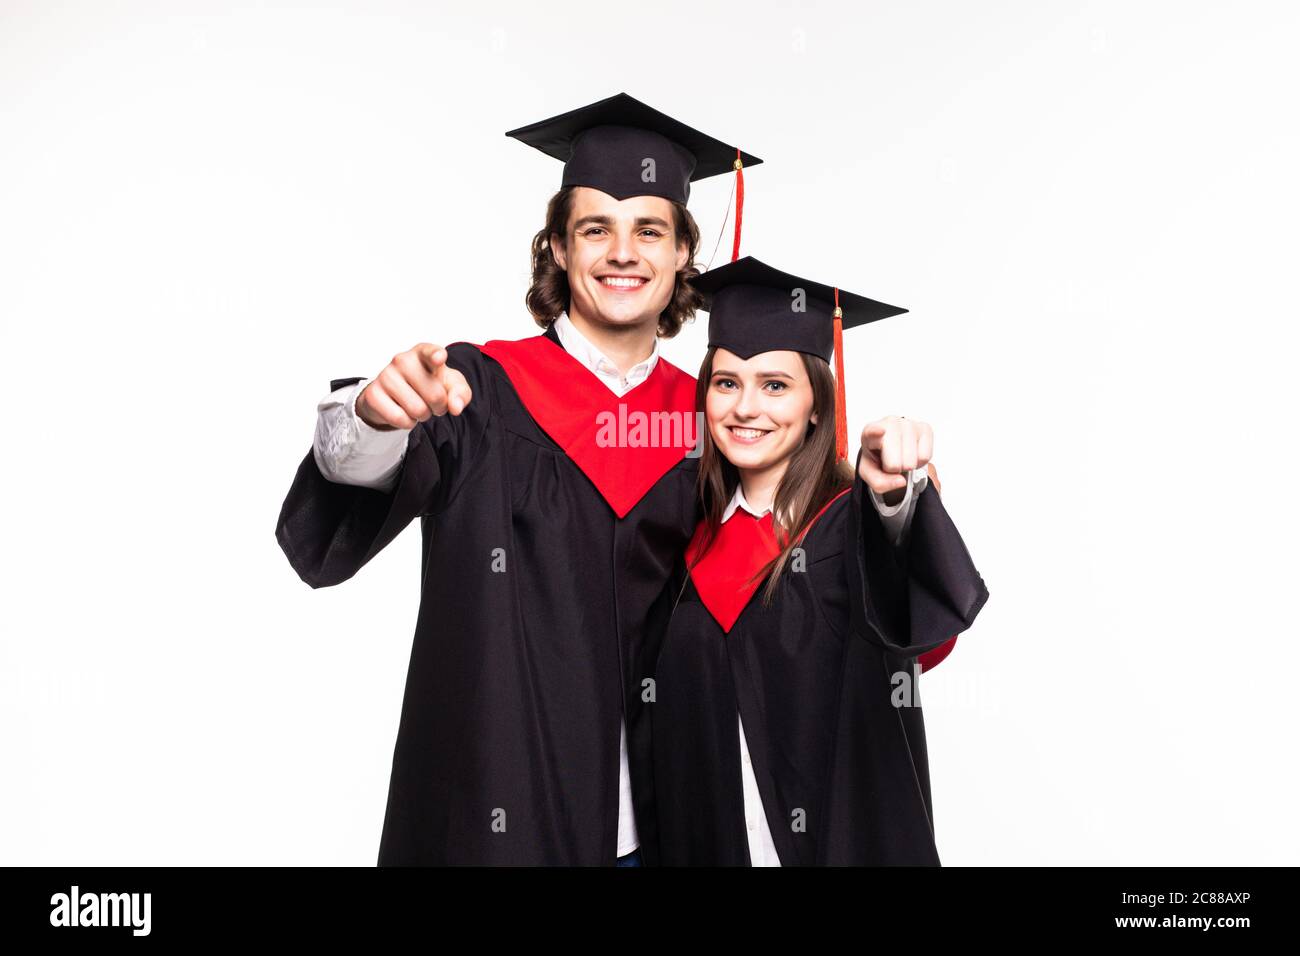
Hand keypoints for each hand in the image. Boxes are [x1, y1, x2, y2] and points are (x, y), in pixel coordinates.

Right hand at [356, 343, 472, 430]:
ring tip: (418, 406)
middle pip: (435, 395)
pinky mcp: (373, 394)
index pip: (430, 352)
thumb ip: (460, 394)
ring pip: (417, 410)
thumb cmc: (428, 384)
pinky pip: (400, 419)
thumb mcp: (450, 385)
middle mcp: (403, 360)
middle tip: (432, 402)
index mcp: (423, 353)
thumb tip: (456, 407)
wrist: (396, 394)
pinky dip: (408, 423)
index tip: (439, 358)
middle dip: (439, 407)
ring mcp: (386, 376)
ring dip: (423, 415)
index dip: (436, 356)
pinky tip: (404, 412)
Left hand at [858, 416, 932, 495]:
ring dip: (907, 466)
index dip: (875, 432)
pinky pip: (925, 457)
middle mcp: (889, 423)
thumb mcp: (870, 473)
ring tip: (900, 457)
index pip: (872, 431)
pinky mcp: (925, 428)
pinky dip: (919, 462)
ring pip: (911, 461)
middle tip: (890, 461)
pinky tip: (912, 455)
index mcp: (869, 432)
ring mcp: (908, 424)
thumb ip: (879, 482)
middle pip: (895, 462)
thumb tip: (901, 481)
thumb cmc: (878, 457)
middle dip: (894, 469)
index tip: (879, 431)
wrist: (891, 449)